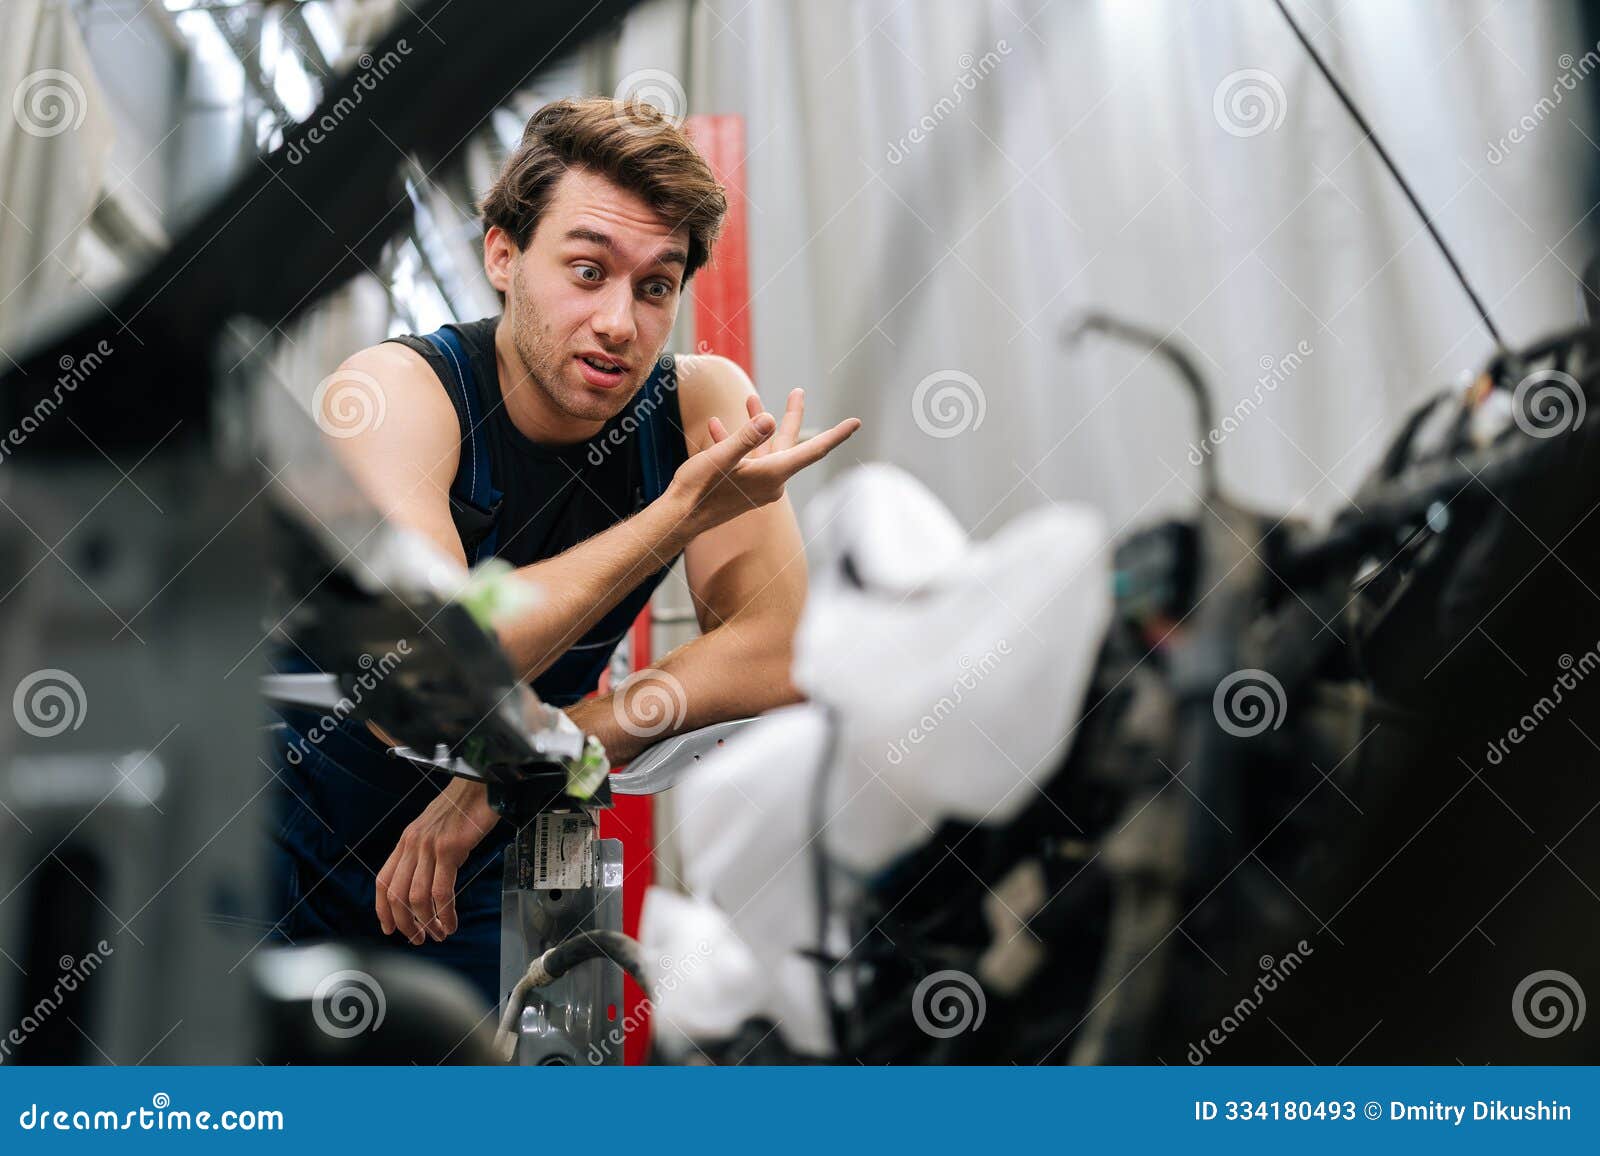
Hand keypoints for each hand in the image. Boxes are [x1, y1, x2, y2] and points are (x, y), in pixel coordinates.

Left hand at [374, 778, 499, 943]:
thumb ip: (427, 852)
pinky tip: (452, 922)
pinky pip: (442, 890)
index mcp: (406, 840)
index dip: (382, 909)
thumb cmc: (465, 805)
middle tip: (419, 938)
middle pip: (396, 894)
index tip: (390, 929)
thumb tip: (428, 882)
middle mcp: (412, 843)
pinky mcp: (450, 848)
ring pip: (417, 897)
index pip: (383, 880)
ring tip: (439, 934)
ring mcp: (429, 846)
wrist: (482, 782)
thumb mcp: (437, 828)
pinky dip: (445, 913)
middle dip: (406, 923)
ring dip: (427, 922)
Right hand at [665, 388, 859, 538]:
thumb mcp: (721, 458)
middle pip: (790, 443)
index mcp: (773, 474)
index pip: (814, 450)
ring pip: (765, 448)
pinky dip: (737, 442)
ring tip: (749, 398)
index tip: (855, 422)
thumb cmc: (698, 490)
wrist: (678, 519)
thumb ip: (746, 437)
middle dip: (792, 415)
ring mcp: (758, 486)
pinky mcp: (744, 488)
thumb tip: (769, 419)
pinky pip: (747, 460)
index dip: (836, 434)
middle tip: (798, 391)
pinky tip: (717, 426)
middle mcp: (771, 481)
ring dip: (756, 424)